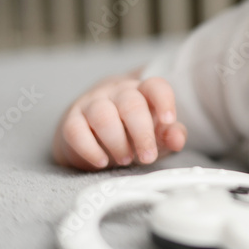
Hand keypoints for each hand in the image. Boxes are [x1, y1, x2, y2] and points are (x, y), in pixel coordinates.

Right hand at [52, 70, 186, 170]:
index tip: (168, 120)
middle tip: (147, 157)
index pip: (155, 86)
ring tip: (125, 160)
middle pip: (130, 104)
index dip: (163, 101)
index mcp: (142, 92)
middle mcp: (116, 93)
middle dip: (142, 133)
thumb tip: (177, 139)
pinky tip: (102, 162)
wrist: (91, 131)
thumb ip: (171, 135)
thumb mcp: (156, 135)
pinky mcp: (71, 120)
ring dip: (116, 141)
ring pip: (102, 115)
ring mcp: (92, 104)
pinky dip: (89, 149)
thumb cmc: (130, 132)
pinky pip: (75, 131)